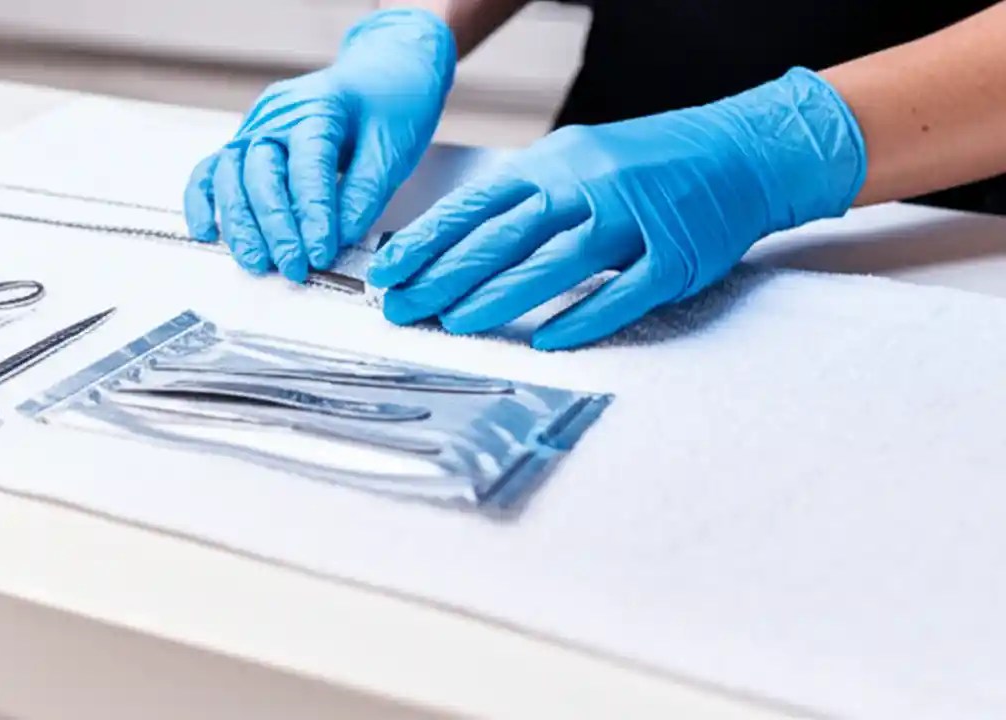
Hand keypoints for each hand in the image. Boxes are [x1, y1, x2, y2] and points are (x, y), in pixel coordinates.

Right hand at [183, 8, 455, 281]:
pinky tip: (206, 233)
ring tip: (258, 264)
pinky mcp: (244, 143)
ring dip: (240, 224)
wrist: (380, 75)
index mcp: (319, 108)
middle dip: (275, 228)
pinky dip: (203, 203)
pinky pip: (211, 172)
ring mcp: (254, 127)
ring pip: (230, 176)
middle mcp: (276, 115)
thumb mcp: (392, 149)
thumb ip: (364, 193)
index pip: (307, 166)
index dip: (312, 214)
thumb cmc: (390, 108)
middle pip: (261, 174)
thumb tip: (337, 238)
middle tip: (293, 268)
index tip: (322, 253)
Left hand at [368, 68, 866, 349]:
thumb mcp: (575, 161)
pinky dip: (584, 317)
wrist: (741, 152)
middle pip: (505, 235)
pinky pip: (624, 293)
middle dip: (446, 274)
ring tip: (455, 323)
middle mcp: (590, 186)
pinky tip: (547, 340)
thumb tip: (455, 240)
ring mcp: (635, 221)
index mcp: (556, 164)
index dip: (427, 240)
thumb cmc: (646, 164)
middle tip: (404, 307)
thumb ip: (523, 199)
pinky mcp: (675, 258)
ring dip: (500, 296)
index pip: (477, 204)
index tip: (387, 270)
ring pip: (556, 263)